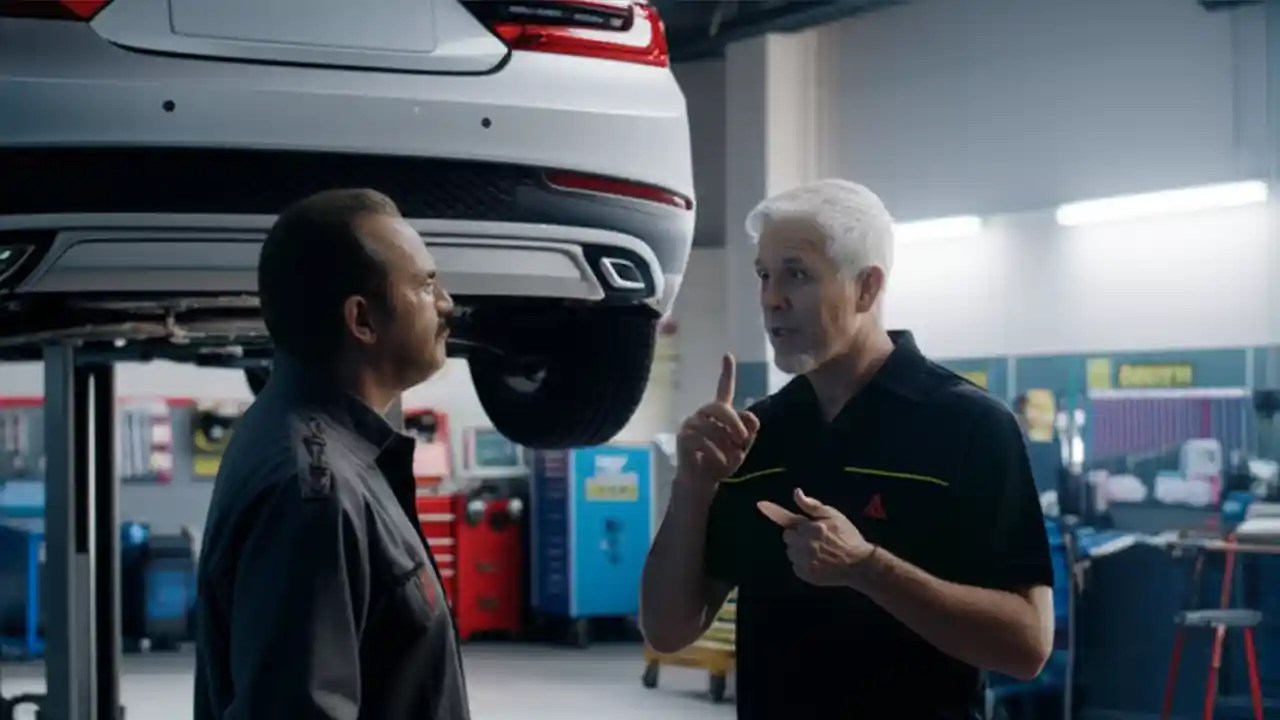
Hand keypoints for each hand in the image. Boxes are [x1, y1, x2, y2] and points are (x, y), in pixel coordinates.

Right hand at [675, 354, 760, 486]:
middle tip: (744, 440)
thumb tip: (751, 418)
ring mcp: (691, 425)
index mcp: (718, 413)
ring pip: (714, 428)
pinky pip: (704, 441)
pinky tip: (721, 463)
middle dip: (734, 423)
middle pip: (719, 407)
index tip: (728, 355)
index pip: (723, 389)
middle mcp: (703, 414)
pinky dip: (718, 454)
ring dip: (727, 446)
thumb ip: (749, 432)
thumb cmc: (722, 462)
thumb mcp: (742, 448)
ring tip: (730, 459)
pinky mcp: (684, 438)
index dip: (726, 372)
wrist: (703, 483)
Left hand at [758, 488, 875, 587]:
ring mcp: (804, 560)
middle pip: (788, 536)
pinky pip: (795, 565)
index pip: (787, 519)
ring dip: (798, 549)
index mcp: (811, 527)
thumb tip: (796, 493)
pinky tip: (817, 561)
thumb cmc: (848, 537)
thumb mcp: (834, 516)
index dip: (773, 512)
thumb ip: (813, 506)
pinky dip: (802, 563)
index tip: (760, 504)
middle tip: (813, 537)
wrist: (859, 564)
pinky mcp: (805, 574)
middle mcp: (804, 544)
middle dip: (797, 535)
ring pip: (791, 551)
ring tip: (817, 550)